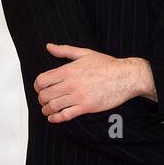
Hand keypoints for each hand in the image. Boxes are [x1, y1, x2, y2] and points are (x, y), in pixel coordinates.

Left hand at [35, 45, 155, 121]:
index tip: (40, 88)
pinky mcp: (86, 107)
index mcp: (68, 70)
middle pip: (45, 95)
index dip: (37, 86)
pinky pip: (65, 115)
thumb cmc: (107, 65)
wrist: (126, 77)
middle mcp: (71, 84)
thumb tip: (49, 47)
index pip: (42, 80)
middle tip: (44, 100)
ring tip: (47, 110)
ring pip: (53, 106)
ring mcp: (78, 96)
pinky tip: (54, 118)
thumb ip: (65, 51)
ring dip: (46, 110)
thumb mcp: (85, 53)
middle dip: (41, 99)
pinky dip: (56, 118)